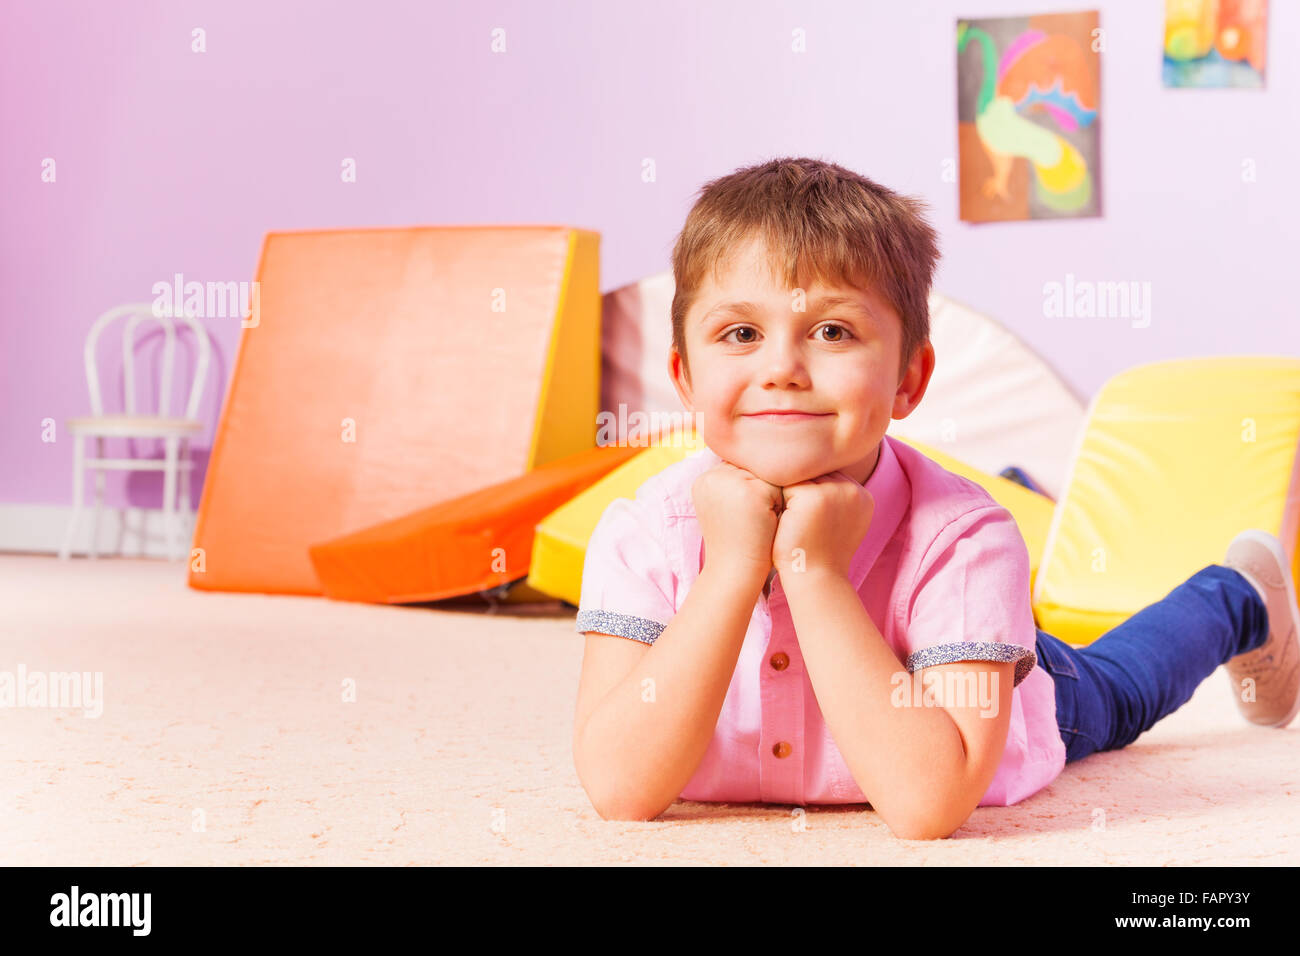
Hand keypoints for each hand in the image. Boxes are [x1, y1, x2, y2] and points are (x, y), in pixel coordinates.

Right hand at [691, 460, 784, 589]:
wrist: (735, 570)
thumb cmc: (734, 541)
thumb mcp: (724, 507)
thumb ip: (731, 483)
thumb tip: (755, 461)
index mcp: (703, 480)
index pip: (738, 468)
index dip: (749, 488)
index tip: (745, 513)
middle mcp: (712, 476)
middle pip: (752, 468)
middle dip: (759, 490)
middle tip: (752, 518)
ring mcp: (731, 483)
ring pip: (765, 475)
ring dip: (770, 496)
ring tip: (759, 520)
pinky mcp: (751, 492)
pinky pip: (777, 486)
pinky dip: (778, 504)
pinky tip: (767, 522)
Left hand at [772, 471, 873, 580]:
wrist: (816, 579)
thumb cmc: (823, 555)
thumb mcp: (840, 524)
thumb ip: (837, 500)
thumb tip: (818, 478)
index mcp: (862, 496)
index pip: (830, 478)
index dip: (814, 494)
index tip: (809, 518)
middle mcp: (852, 490)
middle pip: (816, 474)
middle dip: (802, 492)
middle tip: (797, 520)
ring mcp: (833, 492)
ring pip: (801, 478)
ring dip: (791, 496)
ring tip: (790, 521)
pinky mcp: (811, 497)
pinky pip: (787, 485)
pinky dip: (781, 502)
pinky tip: (783, 521)